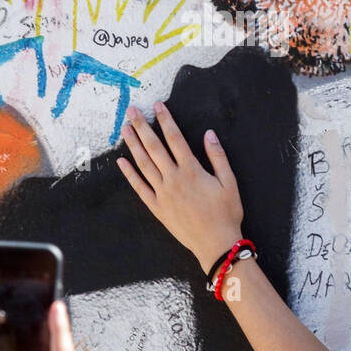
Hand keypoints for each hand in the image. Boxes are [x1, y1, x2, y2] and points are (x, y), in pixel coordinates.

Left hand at [115, 102, 243, 268]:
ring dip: (133, 145)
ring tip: (125, 129)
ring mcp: (163, 194)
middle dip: (143, 127)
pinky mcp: (157, 208)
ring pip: (144, 164)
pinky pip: (140, 188)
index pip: (175, 139)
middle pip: (154, 147)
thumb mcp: (229, 182)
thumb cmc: (226, 213)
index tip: (158, 106)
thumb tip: (209, 134)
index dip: (166, 120)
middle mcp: (174, 179)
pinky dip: (130, 174)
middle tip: (132, 111)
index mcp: (192, 170)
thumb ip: (218, 156)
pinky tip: (121, 162)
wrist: (216, 244)